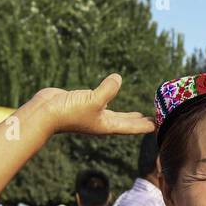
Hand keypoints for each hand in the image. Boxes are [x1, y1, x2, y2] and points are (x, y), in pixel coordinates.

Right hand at [28, 74, 153, 137]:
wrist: (44, 113)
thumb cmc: (68, 111)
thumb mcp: (93, 99)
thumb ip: (108, 89)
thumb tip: (118, 78)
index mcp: (107, 125)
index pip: (133, 126)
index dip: (146, 126)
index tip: (160, 126)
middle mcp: (102, 122)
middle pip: (127, 123)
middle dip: (140, 123)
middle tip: (154, 122)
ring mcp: (93, 114)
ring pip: (116, 115)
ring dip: (128, 115)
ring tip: (139, 114)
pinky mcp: (84, 105)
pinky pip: (103, 102)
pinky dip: (112, 100)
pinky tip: (112, 96)